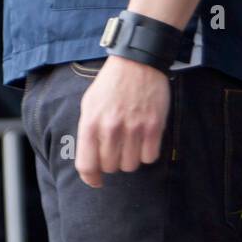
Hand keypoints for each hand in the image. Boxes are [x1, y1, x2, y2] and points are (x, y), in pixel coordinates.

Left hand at [74, 54, 170, 188]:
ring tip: (131, 141)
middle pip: (110, 167)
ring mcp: (133, 128)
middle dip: (112, 161)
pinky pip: (149, 158)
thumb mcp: (89, 104)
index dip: (91, 178)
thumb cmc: (110, 84)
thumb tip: (90, 161)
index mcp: (91, 123)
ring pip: (130, 165)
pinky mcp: (154, 127)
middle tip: (117, 147)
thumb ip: (87, 132)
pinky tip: (144, 138)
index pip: (87, 166)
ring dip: (130, 158)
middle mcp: (111, 128)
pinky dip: (147, 153)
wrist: (136, 62)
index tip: (96, 180)